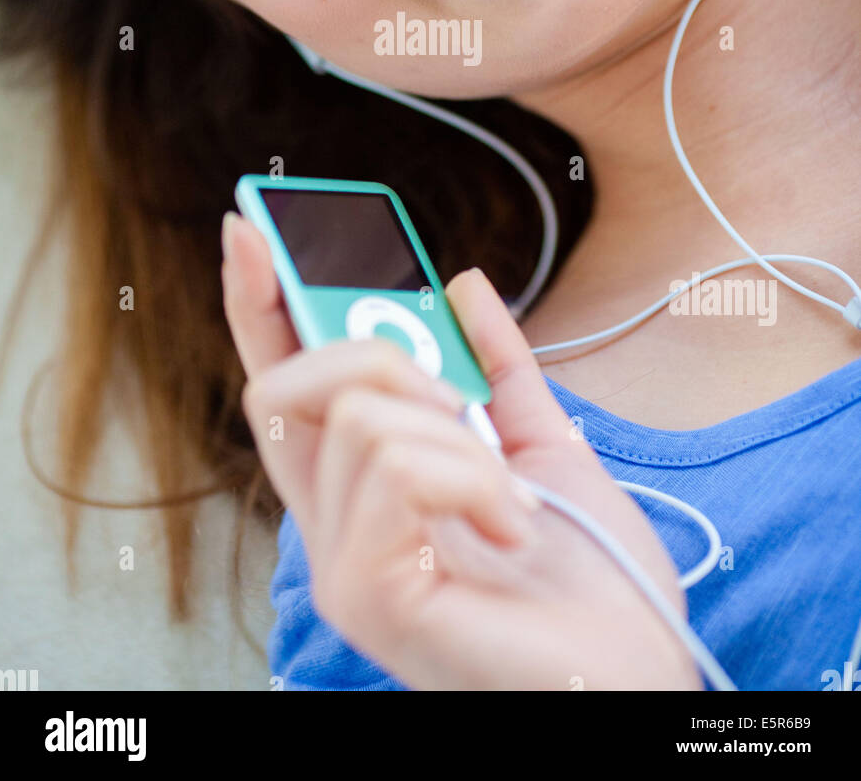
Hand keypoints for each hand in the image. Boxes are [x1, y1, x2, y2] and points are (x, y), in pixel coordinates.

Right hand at [221, 212, 701, 691]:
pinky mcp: (363, 594)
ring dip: (463, 439)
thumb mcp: (543, 442)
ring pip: (363, 416)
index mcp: (366, 489)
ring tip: (508, 499)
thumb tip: (462, 283)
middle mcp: (334, 527)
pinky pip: (396, 468)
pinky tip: (508, 527)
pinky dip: (474, 478)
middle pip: (289, 383)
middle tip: (460, 404)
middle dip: (379, 354)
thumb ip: (498, 366)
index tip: (250, 230)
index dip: (257, 305)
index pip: (283, 384)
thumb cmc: (593, 578)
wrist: (640, 663)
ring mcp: (340, 566)